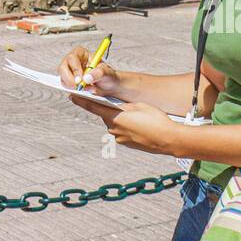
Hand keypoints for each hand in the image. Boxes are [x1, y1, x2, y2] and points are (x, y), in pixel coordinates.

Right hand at [58, 44, 120, 95]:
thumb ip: (99, 73)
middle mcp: (73, 62)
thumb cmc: (107, 75)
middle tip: (78, 86)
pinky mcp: (69, 81)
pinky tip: (84, 90)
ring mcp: (69, 72)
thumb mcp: (107, 72)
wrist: (109, 85)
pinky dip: (73, 90)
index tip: (81, 79)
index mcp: (81, 54)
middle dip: (69, 79)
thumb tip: (87, 78)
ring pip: (62, 78)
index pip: (72, 58)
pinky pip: (65, 86)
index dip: (75, 69)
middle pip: (62, 68)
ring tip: (86, 88)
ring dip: (73, 86)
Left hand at [70, 97, 184, 155]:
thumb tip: (117, 107)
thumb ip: (124, 105)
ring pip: (115, 125)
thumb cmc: (155, 120)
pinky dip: (127, 128)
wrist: (168, 139)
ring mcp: (119, 138)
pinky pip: (122, 132)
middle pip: (106, 116)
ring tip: (138, 118)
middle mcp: (113, 129)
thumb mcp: (139, 106)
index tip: (72, 96)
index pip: (94, 107)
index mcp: (114, 117)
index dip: (82, 101)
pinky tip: (139, 126)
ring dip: (121, 120)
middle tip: (124, 106)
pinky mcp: (126, 143)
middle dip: (112, 110)